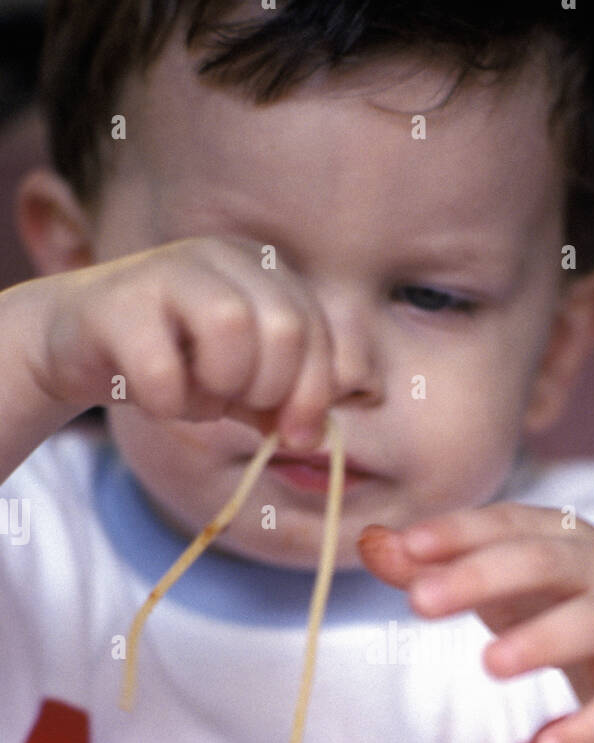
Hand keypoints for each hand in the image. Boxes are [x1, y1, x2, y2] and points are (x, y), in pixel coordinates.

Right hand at [24, 236, 333, 446]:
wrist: (76, 345)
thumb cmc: (172, 362)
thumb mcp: (240, 385)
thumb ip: (282, 403)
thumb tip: (311, 435)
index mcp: (261, 270)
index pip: (317, 332)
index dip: (315, 395)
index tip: (296, 436)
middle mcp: (219, 256)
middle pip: (285, 327)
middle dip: (271, 389)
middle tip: (234, 403)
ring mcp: (166, 270)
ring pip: (231, 326)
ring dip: (221, 386)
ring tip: (196, 395)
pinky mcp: (116, 304)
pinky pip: (163, 369)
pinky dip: (168, 403)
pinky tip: (155, 398)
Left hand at [359, 502, 593, 742]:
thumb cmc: (559, 602)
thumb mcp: (499, 583)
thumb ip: (433, 566)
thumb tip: (370, 542)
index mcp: (556, 535)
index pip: (505, 522)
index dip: (457, 531)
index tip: (406, 545)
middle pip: (544, 561)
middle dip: (482, 576)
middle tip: (420, 602)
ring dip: (543, 641)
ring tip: (489, 665)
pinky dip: (590, 726)